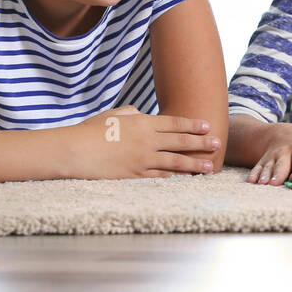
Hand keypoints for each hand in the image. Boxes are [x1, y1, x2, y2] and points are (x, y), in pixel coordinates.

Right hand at [68, 105, 220, 179]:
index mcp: (143, 123)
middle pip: (180, 142)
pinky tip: (185, 178)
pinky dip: (173, 177)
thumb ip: (132, 113)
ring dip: (195, 164)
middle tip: (217, 143)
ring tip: (210, 167)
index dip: (193, 125)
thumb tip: (144, 114)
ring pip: (175, 162)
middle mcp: (147, 141)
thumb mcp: (113, 115)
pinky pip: (159, 176)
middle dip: (201, 143)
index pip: (175, 123)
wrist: (74, 151)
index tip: (207, 126)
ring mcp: (142, 160)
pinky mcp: (135, 176)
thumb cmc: (91, 130)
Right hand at [247, 122, 291, 184]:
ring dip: (266, 174)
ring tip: (265, 183)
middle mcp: (286, 151)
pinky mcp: (264, 161)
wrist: (283, 135)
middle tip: (276, 182)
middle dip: (280, 173)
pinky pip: (258, 167)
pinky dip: (255, 174)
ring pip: (269, 166)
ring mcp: (274, 156)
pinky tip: (252, 180)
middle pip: (283, 163)